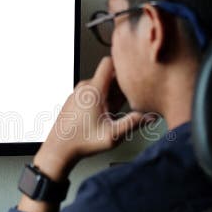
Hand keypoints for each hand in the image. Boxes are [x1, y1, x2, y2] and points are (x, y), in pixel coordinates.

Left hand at [33, 56, 147, 181]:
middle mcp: (85, 88)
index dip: (122, 64)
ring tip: (121, 108)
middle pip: (109, 75)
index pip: (109, 62)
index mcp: (94, 90)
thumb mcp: (113, 136)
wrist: (59, 149)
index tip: (134, 72)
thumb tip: (152, 116)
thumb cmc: (82, 142)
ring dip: (114, 93)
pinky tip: (108, 114)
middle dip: (122, 84)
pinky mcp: (77, 100)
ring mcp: (80, 93)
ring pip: (103, 84)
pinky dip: (104, 98)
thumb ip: (134, 123)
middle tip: (134, 96)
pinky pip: (95, 92)